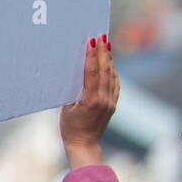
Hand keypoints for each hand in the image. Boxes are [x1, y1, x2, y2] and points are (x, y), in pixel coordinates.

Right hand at [60, 35, 118, 168]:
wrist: (84, 144)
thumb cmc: (69, 127)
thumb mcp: (66, 108)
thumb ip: (74, 90)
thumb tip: (78, 71)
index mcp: (90, 100)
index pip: (93, 73)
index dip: (92, 56)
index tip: (92, 42)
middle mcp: (104, 100)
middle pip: (105, 71)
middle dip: (103, 52)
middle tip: (102, 36)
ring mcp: (111, 102)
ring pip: (112, 76)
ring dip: (109, 60)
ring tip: (106, 45)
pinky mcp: (114, 104)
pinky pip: (115, 84)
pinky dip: (113, 72)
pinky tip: (110, 64)